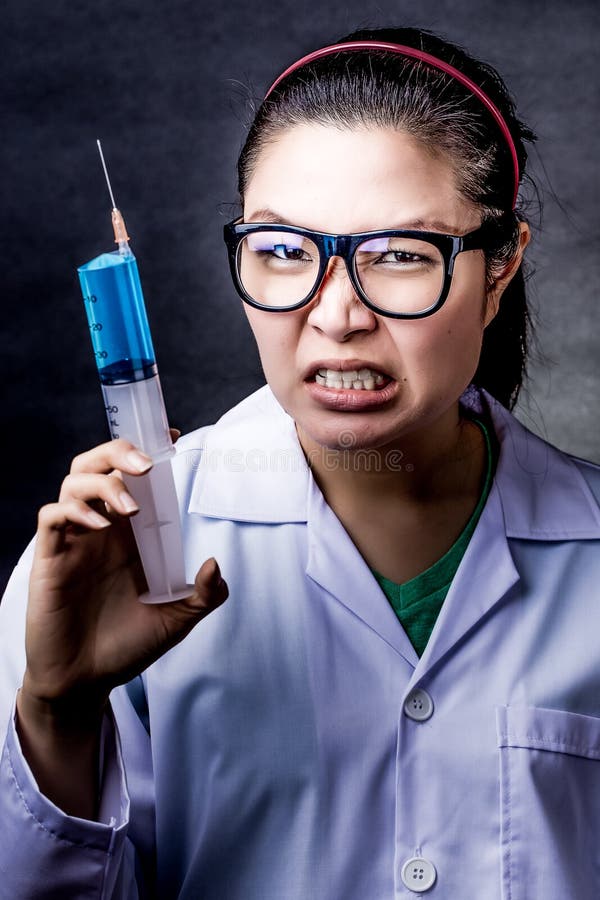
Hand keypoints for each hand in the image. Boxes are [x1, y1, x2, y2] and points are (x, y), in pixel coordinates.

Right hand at [22, 435, 227, 718]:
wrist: (87, 681)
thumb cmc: (127, 645)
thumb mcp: (176, 620)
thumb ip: (203, 595)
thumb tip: (214, 564)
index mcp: (131, 532)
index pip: (132, 476)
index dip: (147, 450)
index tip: (172, 438)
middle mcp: (101, 527)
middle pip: (98, 464)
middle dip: (119, 452)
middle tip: (145, 465)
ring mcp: (74, 541)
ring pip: (73, 481)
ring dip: (102, 482)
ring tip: (129, 507)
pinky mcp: (50, 559)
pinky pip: (51, 517)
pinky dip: (73, 511)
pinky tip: (100, 526)